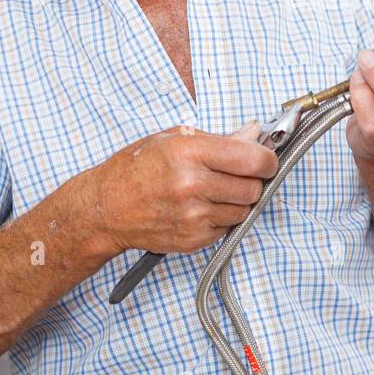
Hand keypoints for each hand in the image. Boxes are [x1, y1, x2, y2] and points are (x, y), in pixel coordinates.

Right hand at [84, 122, 277, 254]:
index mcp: (189, 152)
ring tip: (214, 190)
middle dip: (252, 180)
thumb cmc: (135, 169)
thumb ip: (218, 139)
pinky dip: (221, 218)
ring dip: (238, 201)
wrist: (105, 208)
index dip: (267, 159)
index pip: (253, 159)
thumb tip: (254, 135)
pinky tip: (201, 207)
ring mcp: (193, 216)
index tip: (267, 158)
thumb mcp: (173, 138)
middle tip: (239, 174)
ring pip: (244, 210)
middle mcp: (192, 185)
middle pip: (253, 187)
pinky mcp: (193, 239)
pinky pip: (227, 228)